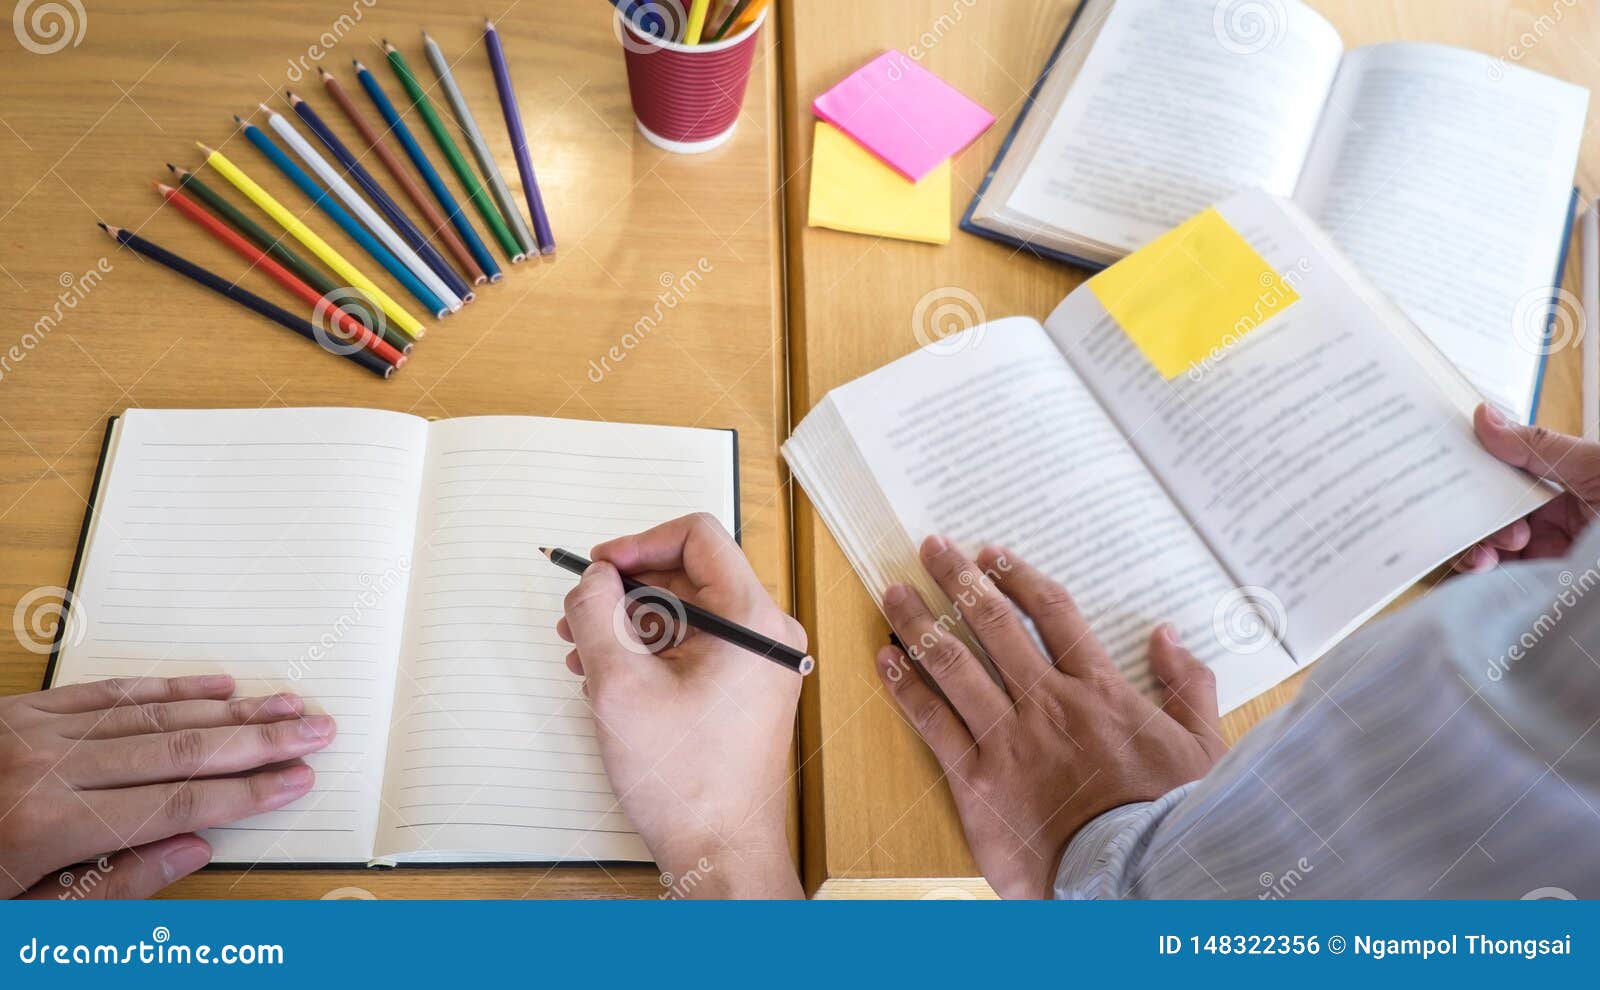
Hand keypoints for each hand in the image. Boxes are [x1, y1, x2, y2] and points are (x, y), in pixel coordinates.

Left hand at [0, 675, 333, 898]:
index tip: (299, 778)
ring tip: (283, 703)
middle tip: (316, 726)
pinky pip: (105, 691)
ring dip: (227, 708)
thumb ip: (111, 889)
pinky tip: (213, 684)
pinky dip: (165, 686)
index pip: (176, 806)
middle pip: (178, 750)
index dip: (247, 793)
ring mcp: (28, 731)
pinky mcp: (16, 711)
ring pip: (151, 713)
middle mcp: (43, 768)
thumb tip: (195, 849)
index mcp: (45, 828)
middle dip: (258, 740)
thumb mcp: (19, 924)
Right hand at [556, 513, 803, 897]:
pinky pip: (696, 649)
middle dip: (627, 591)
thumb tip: (594, 579)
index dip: (639, 543)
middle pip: (689, 575)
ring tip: (584, 653)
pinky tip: (608, 678)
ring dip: (632, 625)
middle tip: (579, 614)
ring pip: (688, 615)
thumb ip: (597, 615)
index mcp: (753, 620)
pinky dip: (652, 653)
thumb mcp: (620, 685)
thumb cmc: (688, 784)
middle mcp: (767, 635)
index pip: (698, 536)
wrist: (722, 853)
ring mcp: (760, 664)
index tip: (600, 567)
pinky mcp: (746, 691)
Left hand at [875, 537, 1226, 897]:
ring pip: (953, 664)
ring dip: (919, 622)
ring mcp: (1007, 740)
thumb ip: (1189, 686)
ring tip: (893, 592)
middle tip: (932, 547)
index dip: (1018, 576)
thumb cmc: (1169, 819)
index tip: (991, 552)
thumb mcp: (1201, 748)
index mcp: (1098, 691)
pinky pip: (933, 723)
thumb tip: (1168, 637)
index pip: (1052, 613)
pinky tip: (884, 659)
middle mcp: (1045, 703)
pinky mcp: (977, 780)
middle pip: (992, 624)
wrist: (1132, 879)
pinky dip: (905, 688)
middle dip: (957, 579)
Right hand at [1457, 403, 1599, 571]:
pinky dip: (1488, 578)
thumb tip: (1485, 416)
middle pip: (1501, 514)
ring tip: (1485, 559)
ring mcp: (1557, 555)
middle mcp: (1565, 517)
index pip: (1515, 473)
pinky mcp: (1550, 588)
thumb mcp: (1596, 466)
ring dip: (1481, 551)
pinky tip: (1486, 574)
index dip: (1484, 475)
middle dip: (1482, 521)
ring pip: (1499, 550)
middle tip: (1500, 533)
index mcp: (1576, 481)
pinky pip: (1507, 582)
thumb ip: (1539, 446)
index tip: (1455, 477)